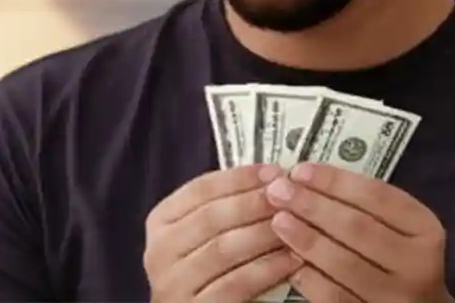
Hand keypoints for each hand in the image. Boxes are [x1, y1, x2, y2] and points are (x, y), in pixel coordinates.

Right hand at [144, 164, 303, 301]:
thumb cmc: (206, 269)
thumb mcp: (202, 234)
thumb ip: (224, 209)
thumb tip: (270, 177)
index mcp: (160, 222)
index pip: (199, 190)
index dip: (239, 178)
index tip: (274, 171)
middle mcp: (159, 251)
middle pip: (211, 217)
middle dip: (254, 203)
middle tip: (289, 196)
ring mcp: (173, 284)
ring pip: (223, 249)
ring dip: (264, 234)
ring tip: (295, 224)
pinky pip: (236, 283)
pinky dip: (267, 269)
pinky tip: (293, 259)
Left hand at [263, 162, 453, 302]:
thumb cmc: (396, 254)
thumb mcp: (396, 224)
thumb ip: (361, 203)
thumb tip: (303, 179)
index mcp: (425, 230)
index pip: (377, 196)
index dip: (334, 181)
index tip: (299, 170)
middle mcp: (418, 265)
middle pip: (358, 228)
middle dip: (312, 206)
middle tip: (278, 192)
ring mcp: (396, 297)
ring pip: (344, 264)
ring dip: (305, 239)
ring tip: (278, 220)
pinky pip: (333, 296)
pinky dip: (308, 275)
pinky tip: (288, 258)